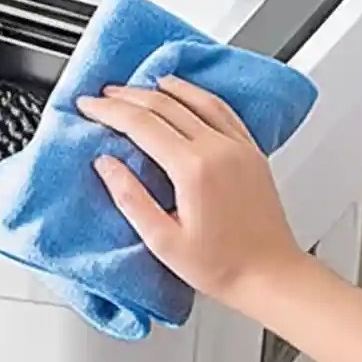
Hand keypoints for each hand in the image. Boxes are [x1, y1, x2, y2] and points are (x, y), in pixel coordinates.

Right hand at [76, 76, 307, 308]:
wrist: (273, 276)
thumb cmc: (221, 266)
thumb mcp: (163, 242)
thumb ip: (130, 198)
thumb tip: (105, 163)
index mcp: (193, 169)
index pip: (141, 124)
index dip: (109, 110)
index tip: (88, 105)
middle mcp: (218, 149)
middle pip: (164, 104)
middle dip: (128, 96)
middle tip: (102, 95)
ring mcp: (238, 146)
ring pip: (194, 99)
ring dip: (161, 88)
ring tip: (137, 86)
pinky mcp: (252, 151)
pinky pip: (221, 109)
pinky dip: (196, 94)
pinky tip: (184, 92)